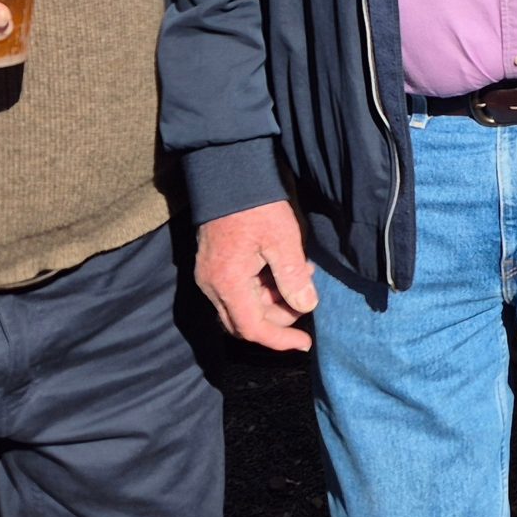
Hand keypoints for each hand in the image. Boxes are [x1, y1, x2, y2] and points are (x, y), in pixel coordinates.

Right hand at [196, 199, 319, 350]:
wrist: (228, 173)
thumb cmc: (256, 205)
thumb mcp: (283, 240)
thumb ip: (294, 277)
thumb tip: (306, 307)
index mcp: (227, 283)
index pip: (252, 328)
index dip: (280, 340)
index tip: (305, 343)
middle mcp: (211, 286)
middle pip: (245, 322)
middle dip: (279, 318)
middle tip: (306, 294)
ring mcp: (209, 276)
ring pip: (242, 308)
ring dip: (272, 300)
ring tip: (301, 273)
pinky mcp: (213, 266)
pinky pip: (237, 292)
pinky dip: (262, 289)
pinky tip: (283, 268)